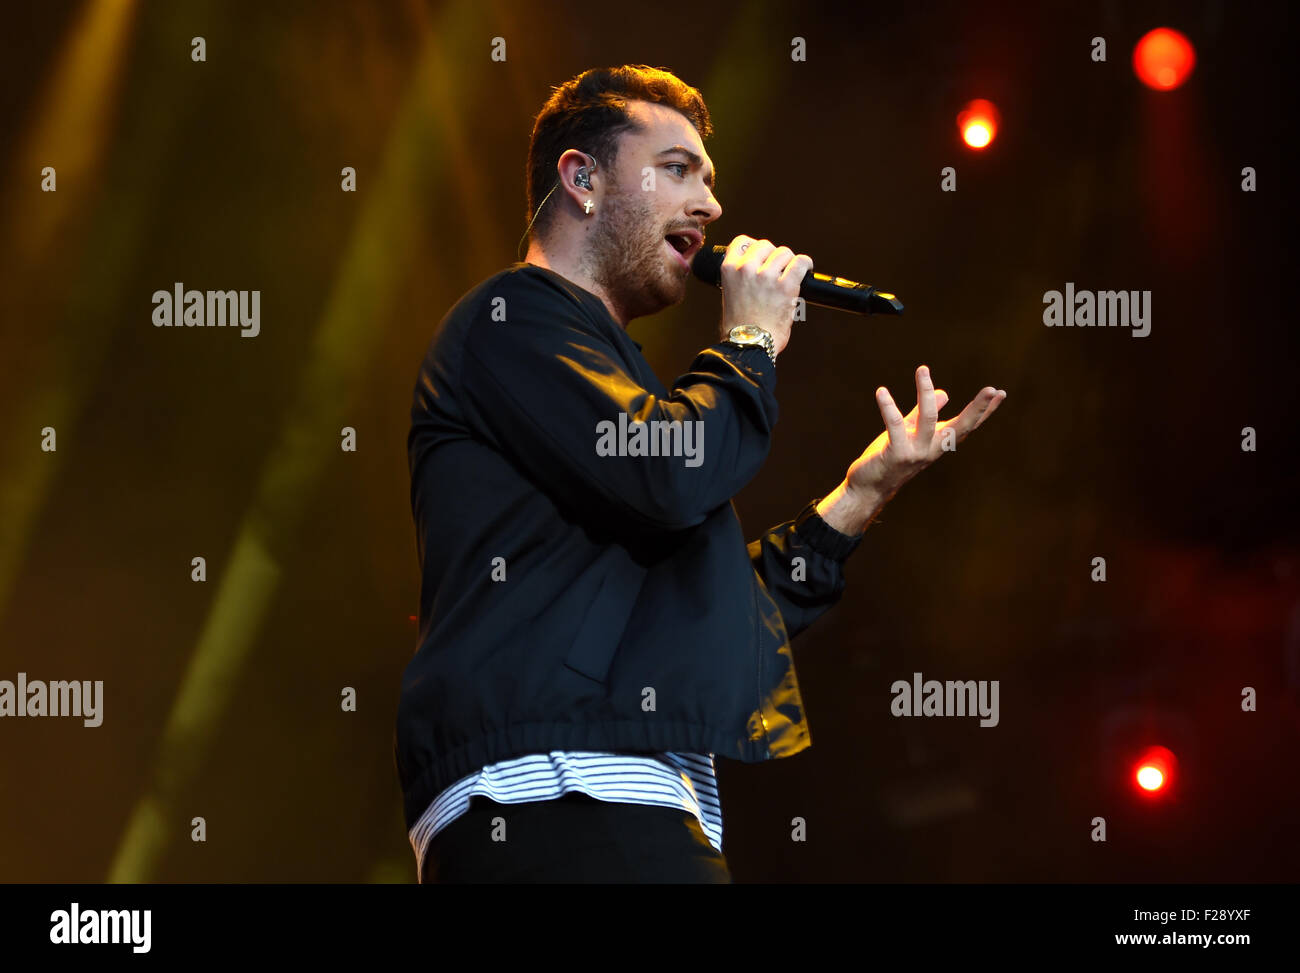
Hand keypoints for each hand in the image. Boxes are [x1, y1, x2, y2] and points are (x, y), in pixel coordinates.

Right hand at [717, 235, 813, 355]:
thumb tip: (756, 269)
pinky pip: (800, 262)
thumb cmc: (740, 328)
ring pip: (784, 253)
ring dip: (788, 262)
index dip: (754, 246)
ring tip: (789, 274)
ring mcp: (767, 276)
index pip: (742, 242)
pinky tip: (805, 269)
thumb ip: (740, 278)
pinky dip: (805, 264)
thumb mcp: (729, 294)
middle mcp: (747, 268)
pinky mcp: (786, 286)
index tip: (762, 255)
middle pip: (765, 245)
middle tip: (777, 270)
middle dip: (772, 256)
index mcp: (729, 269)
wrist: (749, 344)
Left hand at [845, 365, 1005, 500]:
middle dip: (977, 408)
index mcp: (939, 442)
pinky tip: (881, 391)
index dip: (985, 410)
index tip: (1001, 393)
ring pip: (927, 419)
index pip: (968, 425)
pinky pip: (895, 426)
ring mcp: (916, 453)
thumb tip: (944, 393)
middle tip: (991, 389)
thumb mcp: (911, 432)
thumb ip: (923, 413)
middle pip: (961, 426)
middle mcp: (932, 449)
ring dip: (926, 393)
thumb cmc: (890, 458)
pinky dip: (888, 407)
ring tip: (922, 369)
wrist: (870, 487)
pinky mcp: (896, 454)